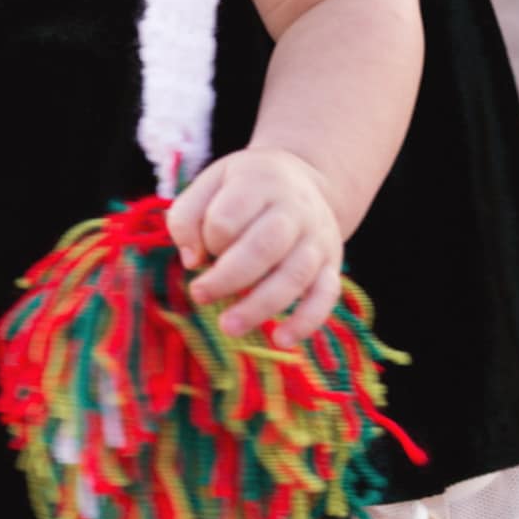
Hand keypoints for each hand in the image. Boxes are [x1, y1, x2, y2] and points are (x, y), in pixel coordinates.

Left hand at [164, 148, 343, 347]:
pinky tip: (281, 340)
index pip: (227, 218)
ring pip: (294, 276)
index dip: (209, 239)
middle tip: (199, 296)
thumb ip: (187, 217)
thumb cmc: (246, 187)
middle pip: (263, 248)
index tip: (205, 246)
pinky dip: (306, 321)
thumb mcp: (210, 183)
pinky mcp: (332, 264)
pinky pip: (326, 296)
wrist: (304, 178)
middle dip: (228, 279)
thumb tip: (192, 262)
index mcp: (259, 183)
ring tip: (228, 327)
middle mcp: (294, 209)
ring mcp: (317, 238)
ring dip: (259, 306)